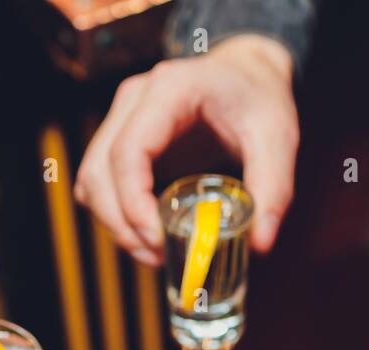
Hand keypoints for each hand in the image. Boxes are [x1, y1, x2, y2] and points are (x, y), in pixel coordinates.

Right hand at [74, 35, 298, 265]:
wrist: (245, 73)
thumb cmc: (259, 97)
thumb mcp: (278, 137)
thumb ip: (273, 189)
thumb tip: (259, 244)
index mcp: (170, 89)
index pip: (129, 150)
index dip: (134, 203)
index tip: (159, 240)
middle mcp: (134, 100)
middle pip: (98, 171)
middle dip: (122, 224)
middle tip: (158, 257)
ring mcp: (120, 118)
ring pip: (90, 180)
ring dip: (113, 224)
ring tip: (153, 253)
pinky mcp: (118, 139)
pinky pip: (98, 183)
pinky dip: (114, 215)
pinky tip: (146, 234)